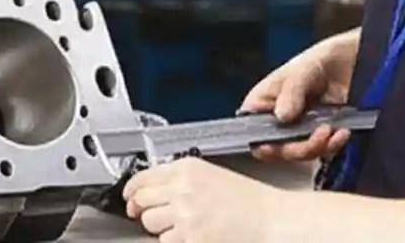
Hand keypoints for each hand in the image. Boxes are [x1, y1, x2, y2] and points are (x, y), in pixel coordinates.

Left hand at [123, 157, 285, 241]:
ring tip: (182, 227)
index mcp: (186, 169)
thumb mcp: (210, 176)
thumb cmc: (250, 201)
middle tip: (151, 215)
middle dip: (143, 210)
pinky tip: (193, 236)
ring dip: (161, 228)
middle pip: (140, 201)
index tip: (129, 198)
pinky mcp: (190, 238)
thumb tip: (152, 188)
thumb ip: (180, 179)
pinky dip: (175, 241)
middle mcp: (181, 189)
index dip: (131, 191)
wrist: (275, 220)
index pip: (141, 178)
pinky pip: (167, 241)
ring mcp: (184, 215)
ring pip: (150, 223)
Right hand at [239, 30, 357, 161]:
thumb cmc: (313, 64)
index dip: (264, 146)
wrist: (345, 66)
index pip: (252, 135)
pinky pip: (320, 151)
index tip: (282, 146)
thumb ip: (290, 94)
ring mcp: (296, 132)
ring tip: (336, 131)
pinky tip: (342, 133)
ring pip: (301, 154)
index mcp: (259, 107)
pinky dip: (332, 146)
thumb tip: (282, 117)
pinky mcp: (316, 137)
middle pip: (278, 150)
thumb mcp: (300, 74)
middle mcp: (274, 123)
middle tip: (322, 133)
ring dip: (320, 147)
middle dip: (301, 148)